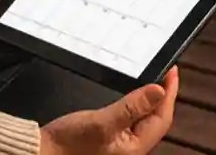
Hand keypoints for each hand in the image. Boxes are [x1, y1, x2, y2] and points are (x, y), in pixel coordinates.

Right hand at [39, 66, 179, 154]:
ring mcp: (120, 147)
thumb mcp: (102, 122)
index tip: (171, 70)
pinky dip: (135, 107)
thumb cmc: (70, 143)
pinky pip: (131, 123)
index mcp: (135, 147)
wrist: (44, 154)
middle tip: (164, 73)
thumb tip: (158, 91)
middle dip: (163, 97)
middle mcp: (131, 149)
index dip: (169, 93)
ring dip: (149, 102)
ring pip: (143, 122)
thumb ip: (131, 107)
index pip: (162, 117)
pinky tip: (130, 99)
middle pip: (156, 120)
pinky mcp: (109, 142)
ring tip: (151, 82)